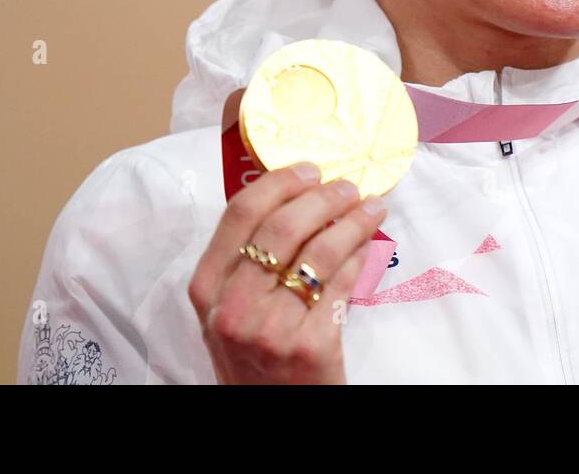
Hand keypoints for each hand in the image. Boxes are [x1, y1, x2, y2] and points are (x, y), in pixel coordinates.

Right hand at [188, 162, 386, 383]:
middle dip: (322, 197)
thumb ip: (246, 260)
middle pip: (281, 228)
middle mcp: (232, 308)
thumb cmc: (253, 352)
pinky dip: (360, 257)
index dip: (278, 182)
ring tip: (371, 207)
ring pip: (319, 252)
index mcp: (207, 288)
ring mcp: (270, 329)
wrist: (271, 411)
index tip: (309, 168)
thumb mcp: (230, 307)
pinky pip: (342, 284)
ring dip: (352, 221)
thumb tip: (297, 195)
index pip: (239, 214)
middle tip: (347, 186)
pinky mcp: (310, 345)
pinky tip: (368, 245)